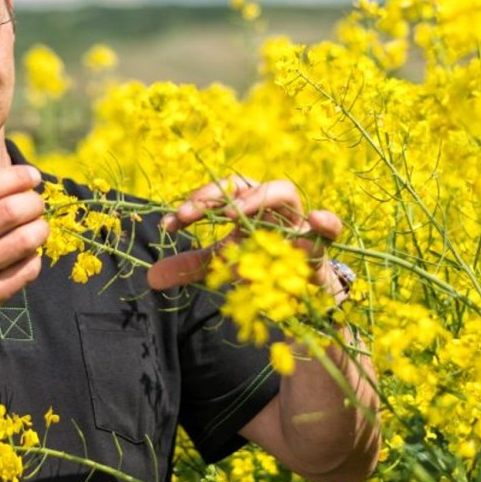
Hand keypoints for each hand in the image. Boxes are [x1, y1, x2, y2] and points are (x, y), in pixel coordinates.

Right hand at [0, 165, 48, 346]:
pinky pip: (27, 270)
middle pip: (9, 210)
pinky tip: (28, 256)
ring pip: (24, 240)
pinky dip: (34, 258)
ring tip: (39, 227)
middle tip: (37, 204)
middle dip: (33, 202)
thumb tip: (14, 180)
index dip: (17, 177)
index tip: (32, 176)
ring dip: (40, 229)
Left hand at [146, 175, 342, 290]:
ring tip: (232, 215)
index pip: (219, 194)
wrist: (301, 296)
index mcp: (246, 206)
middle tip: (188, 213)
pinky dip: (325, 222)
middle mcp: (270, 206)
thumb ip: (191, 266)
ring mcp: (297, 221)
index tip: (170, 222)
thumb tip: (151, 276)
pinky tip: (316, 220)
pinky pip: (329, 228)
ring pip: (284, 192)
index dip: (195, 202)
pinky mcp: (321, 244)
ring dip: (257, 198)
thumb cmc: (262, 269)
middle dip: (215, 196)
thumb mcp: (223, 265)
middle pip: (245, 184)